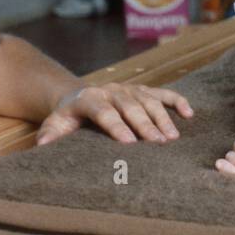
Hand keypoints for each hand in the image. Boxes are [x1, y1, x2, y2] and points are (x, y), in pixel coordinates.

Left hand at [36, 83, 193, 145]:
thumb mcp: (56, 124)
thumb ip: (51, 133)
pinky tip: (189, 114)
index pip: (104, 112)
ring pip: (149, 100)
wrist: (78, 96)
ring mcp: (129, 89)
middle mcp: (111, 91)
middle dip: (145, 124)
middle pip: (130, 106)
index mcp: (89, 99)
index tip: (129, 143)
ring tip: (173, 138)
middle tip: (159, 143)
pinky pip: (163, 93)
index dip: (116, 126)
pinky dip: (177, 101)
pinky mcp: (142, 90)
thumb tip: (44, 145)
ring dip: (163, 118)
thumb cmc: (68, 117)